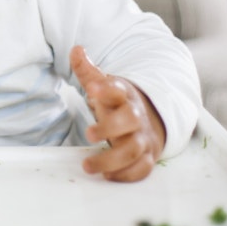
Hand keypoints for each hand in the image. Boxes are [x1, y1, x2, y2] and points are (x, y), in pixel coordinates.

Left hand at [69, 45, 165, 181]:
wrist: (150, 121)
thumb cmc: (118, 104)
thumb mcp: (104, 85)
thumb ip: (88, 71)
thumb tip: (76, 50)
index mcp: (123, 96)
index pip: (118, 89)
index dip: (106, 88)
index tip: (91, 88)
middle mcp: (135, 117)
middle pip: (130, 120)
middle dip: (110, 127)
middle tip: (88, 133)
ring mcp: (142, 138)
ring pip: (134, 150)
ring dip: (111, 160)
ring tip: (87, 165)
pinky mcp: (146, 158)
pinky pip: (141, 169)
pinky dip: (125, 175)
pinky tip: (107, 176)